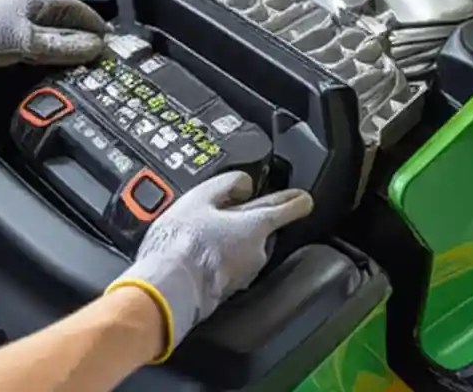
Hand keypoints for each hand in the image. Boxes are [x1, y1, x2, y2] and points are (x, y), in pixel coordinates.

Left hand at [0, 0, 110, 84]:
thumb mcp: (27, 43)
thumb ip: (62, 46)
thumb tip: (94, 47)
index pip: (77, 7)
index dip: (96, 23)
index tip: (111, 40)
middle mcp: (28, 5)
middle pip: (65, 18)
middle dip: (83, 33)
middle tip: (99, 52)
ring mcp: (15, 18)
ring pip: (50, 29)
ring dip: (66, 42)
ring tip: (81, 59)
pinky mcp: (4, 33)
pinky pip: (37, 39)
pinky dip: (50, 49)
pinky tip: (51, 61)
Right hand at [106, 172, 312, 361]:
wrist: (168, 288)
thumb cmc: (182, 245)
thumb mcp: (200, 198)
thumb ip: (227, 184)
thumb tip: (244, 183)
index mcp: (257, 225)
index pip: (290, 208)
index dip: (298, 200)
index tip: (304, 198)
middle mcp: (258, 252)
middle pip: (266, 229)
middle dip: (257, 219)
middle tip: (245, 208)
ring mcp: (245, 274)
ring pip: (247, 248)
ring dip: (235, 239)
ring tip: (209, 231)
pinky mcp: (229, 289)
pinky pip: (232, 264)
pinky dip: (223, 256)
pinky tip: (203, 251)